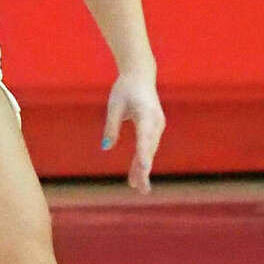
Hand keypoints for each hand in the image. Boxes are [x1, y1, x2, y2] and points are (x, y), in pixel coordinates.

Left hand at [102, 70, 164, 192]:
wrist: (140, 76)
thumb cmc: (125, 89)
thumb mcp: (113, 106)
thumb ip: (111, 126)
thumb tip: (106, 147)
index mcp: (146, 115)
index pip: (145, 138)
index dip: (144, 154)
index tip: (144, 167)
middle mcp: (156, 122)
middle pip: (149, 149)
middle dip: (144, 169)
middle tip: (140, 188)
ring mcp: (157, 126)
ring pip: (149, 150)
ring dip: (143, 168)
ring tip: (137, 187)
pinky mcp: (154, 128)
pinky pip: (148, 147)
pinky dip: (143, 160)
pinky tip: (137, 175)